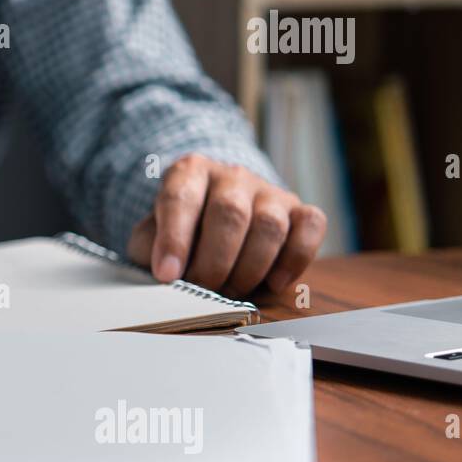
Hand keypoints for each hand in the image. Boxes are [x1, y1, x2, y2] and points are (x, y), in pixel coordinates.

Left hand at [126, 154, 326, 297]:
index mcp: (189, 172)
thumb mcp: (152, 234)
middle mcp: (232, 175)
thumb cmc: (181, 229)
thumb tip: (164, 271)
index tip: (167, 275)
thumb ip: (150, 248)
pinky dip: (294, 260)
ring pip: (270, 226)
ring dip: (249, 269)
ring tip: (231, 290)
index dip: (174, 240)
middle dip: (214, 262)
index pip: (180, 199)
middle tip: (203, 288)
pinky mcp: (300, 209)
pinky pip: (311, 227)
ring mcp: (269, 190)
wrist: (216, 213)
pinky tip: (273, 283)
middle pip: (230, 213)